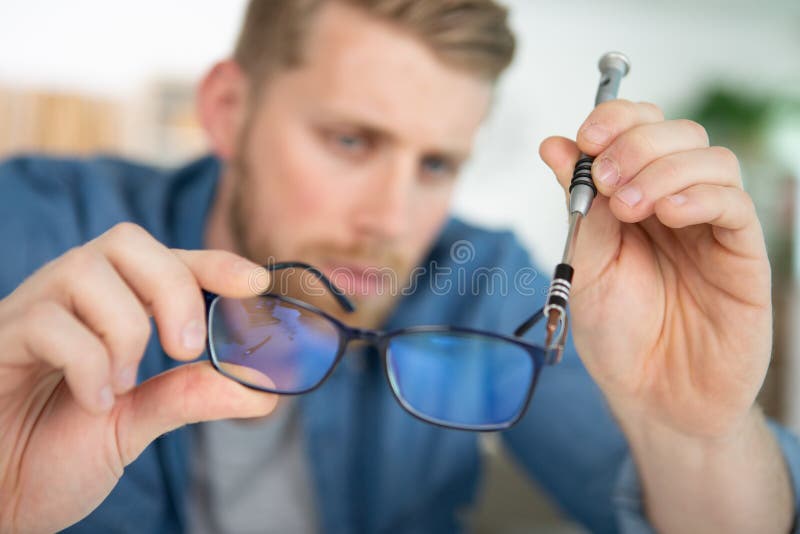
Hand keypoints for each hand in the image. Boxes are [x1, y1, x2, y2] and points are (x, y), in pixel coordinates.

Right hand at [0, 223, 276, 531]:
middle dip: (172, 288)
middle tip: (186, 348)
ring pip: (88, 270)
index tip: (255, 284)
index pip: (166, 261)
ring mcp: (29, 312)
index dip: (213, 263)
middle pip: (127, 242)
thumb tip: (263, 389)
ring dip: (125, 329)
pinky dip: (87, 363)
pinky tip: (91, 401)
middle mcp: (70, 298)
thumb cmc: (51, 451)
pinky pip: (48, 322)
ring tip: (122, 385)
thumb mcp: (135, 423)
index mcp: (108, 308)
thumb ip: (189, 397)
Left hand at [540, 100, 770, 440]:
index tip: (586, 137)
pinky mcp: (742, 255)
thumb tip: (553, 144)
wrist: (652, 394)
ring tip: (629, 208)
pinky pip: (736, 206)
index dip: (615, 120)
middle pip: (677, 132)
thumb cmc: (617, 332)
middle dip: (635, 143)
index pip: (637, 130)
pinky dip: (701, 196)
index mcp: (634, 198)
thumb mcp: (585, 263)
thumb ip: (579, 204)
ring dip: (663, 169)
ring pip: (711, 159)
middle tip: (604, 178)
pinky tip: (670, 214)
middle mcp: (676, 202)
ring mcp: (712, 226)